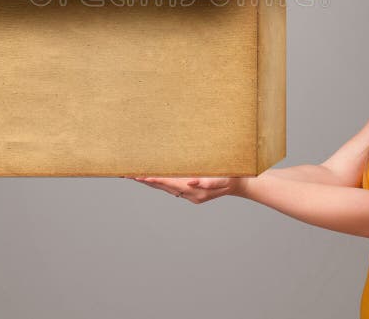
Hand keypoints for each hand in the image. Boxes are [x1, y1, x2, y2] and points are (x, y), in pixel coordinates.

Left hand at [124, 175, 243, 203]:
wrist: (240, 185)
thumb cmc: (232, 178)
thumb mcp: (222, 178)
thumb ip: (207, 181)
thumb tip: (190, 182)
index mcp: (194, 190)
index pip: (169, 184)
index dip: (154, 179)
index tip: (140, 176)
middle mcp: (188, 193)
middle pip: (162, 187)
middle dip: (146, 180)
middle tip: (128, 174)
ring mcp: (189, 193)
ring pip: (165, 187)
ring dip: (150, 182)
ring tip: (135, 175)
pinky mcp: (191, 190)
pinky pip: (171, 187)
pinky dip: (160, 182)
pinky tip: (154, 178)